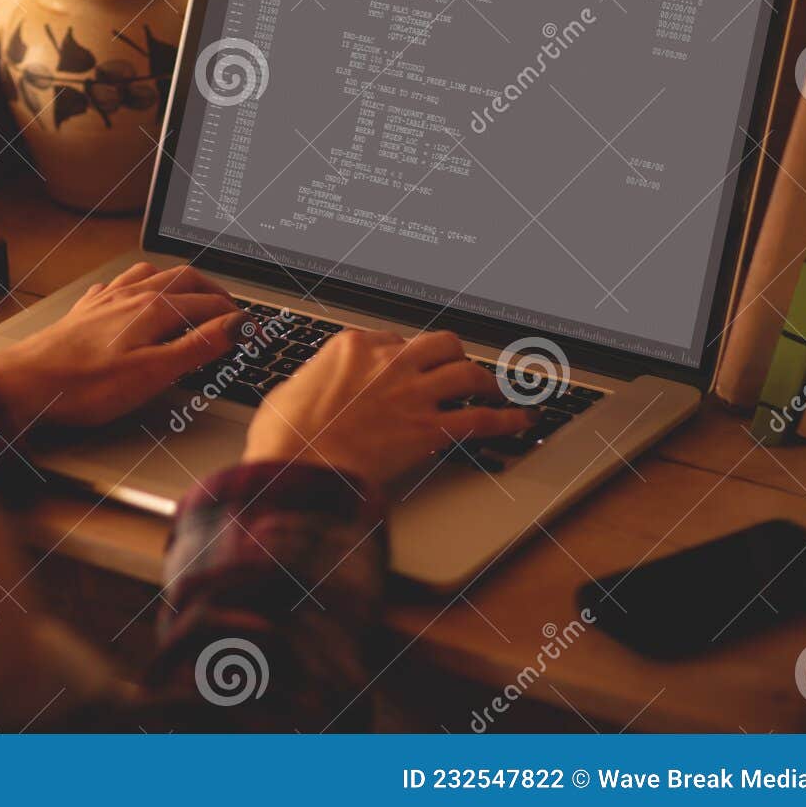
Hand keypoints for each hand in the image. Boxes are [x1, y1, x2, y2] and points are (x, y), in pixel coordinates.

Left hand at [0, 263, 249, 431]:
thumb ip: (198, 346)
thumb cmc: (84, 385)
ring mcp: (104, 301)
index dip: (234, 313)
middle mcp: (129, 296)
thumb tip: (237, 325)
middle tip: (228, 308)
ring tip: (188, 294)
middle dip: (210, 289)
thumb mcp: (153, 372)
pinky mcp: (84, 312)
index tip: (250, 326)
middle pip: (181, 278)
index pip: (206, 300)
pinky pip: (117, 285)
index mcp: (152, 308)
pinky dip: (138, 287)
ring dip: (176, 281)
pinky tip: (132, 298)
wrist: (25, 384)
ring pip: (149, 275)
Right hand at [244, 329, 534, 488]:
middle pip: (439, 344)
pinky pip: (482, 418)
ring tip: (496, 388)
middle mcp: (389, 362)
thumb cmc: (283, 436)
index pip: (390, 338)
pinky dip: (507, 419)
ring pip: (467, 372)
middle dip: (451, 354)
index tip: (404, 368)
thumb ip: (315, 382)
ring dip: (486, 380)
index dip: (400, 356)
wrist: (296, 468)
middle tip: (456, 367)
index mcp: (352, 347)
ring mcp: (413, 394)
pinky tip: (522, 420)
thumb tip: (316, 390)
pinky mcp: (430, 430)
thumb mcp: (288, 391)